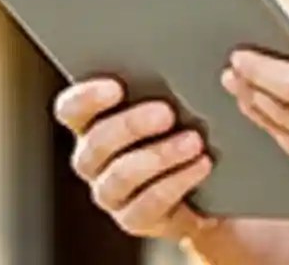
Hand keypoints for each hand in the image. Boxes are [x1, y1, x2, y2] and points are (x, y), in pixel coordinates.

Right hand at [53, 79, 218, 240]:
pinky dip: (175, 183)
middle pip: (94, 144)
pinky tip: (201, 165)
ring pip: (118, 178)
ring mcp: (112, 193)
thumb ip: (175, 82)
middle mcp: (95, 159)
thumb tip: (202, 69)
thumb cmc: (192, 127)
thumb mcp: (184, 101)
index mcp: (96, 121)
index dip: (86, 98)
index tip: (116, 87)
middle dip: (130, 126)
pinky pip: (146, 206)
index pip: (71, 109)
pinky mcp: (135, 219)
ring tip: (193, 142)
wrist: (217, 185)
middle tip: (166, 113)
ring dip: (157, 157)